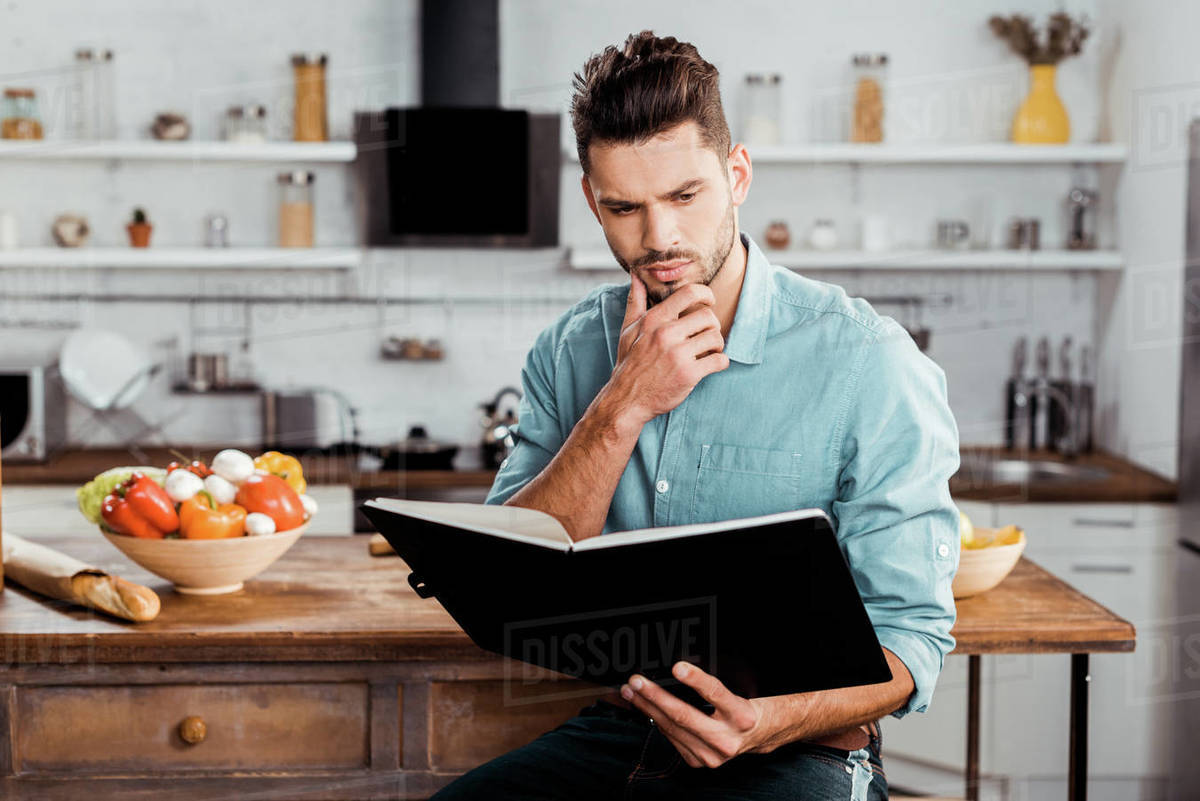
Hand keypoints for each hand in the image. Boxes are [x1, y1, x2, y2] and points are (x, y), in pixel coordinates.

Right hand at [609, 276, 729, 425]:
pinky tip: (711, 365)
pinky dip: (721, 363)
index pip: (689, 293)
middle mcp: (666, 334)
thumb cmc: (629, 363)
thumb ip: (636, 301)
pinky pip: (720, 361)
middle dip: (712, 326)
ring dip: (717, 346)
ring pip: (716, 338)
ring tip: (709, 352)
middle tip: (706, 336)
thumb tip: (636, 276)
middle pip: (708, 317)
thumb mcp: (628, 330)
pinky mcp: (689, 374)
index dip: (706, 294)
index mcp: (655, 320)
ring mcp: (678, 355)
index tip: (709, 301)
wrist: (627, 399)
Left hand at [620, 661, 776, 768]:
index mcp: (740, 716)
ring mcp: (712, 755)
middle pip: (684, 715)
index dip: (695, 679)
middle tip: (636, 681)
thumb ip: (708, 687)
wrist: (758, 737)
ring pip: (673, 728)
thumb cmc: (743, 710)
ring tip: (631, 692)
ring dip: (648, 708)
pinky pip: (672, 738)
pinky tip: (646, 708)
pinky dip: (658, 721)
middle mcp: (727, 739)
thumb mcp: (734, 694)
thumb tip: (676, 671)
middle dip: (654, 696)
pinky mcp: (700, 762)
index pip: (715, 693)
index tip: (677, 666)